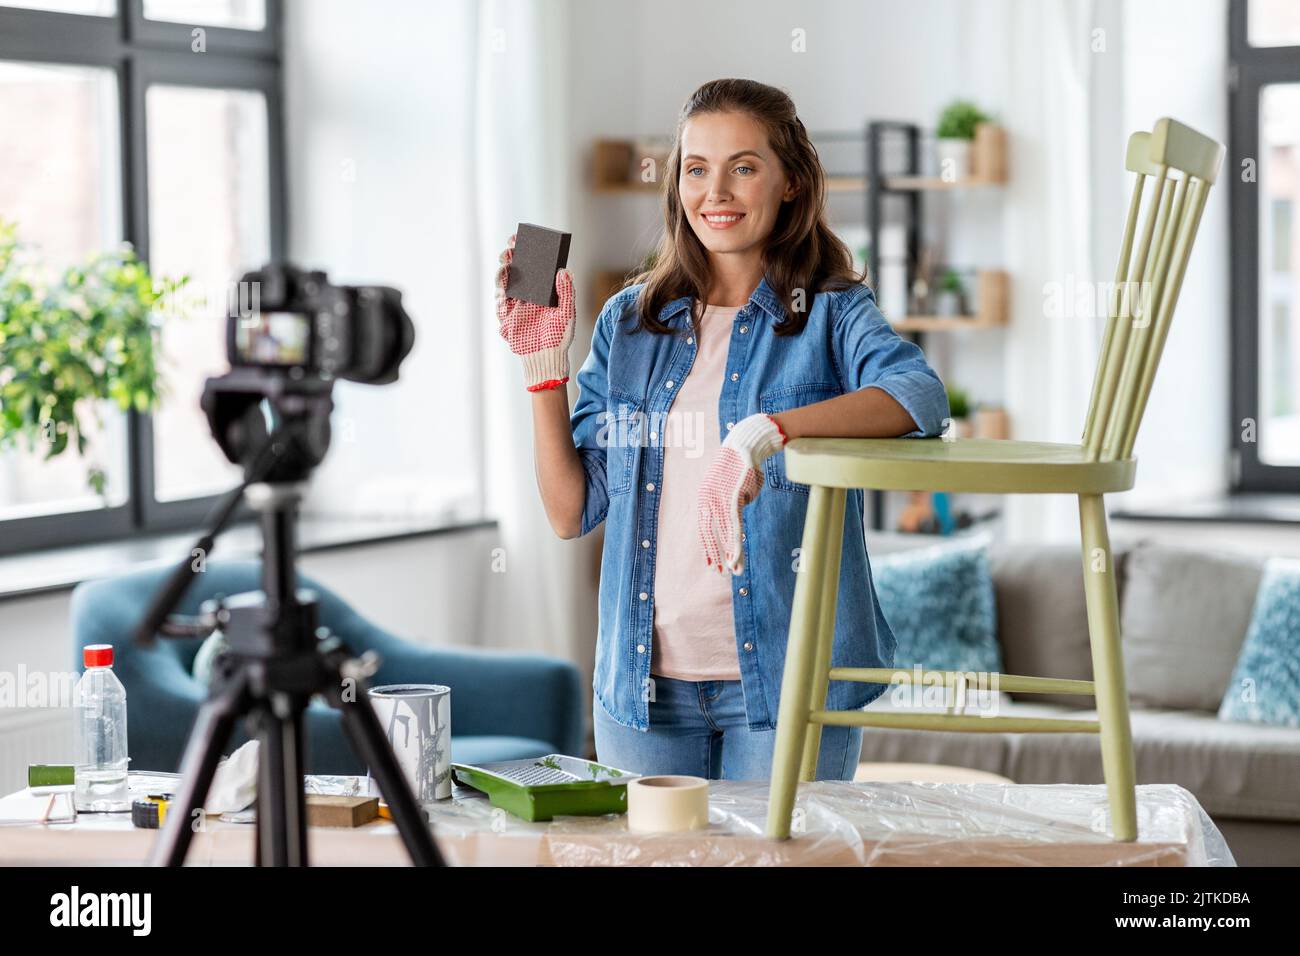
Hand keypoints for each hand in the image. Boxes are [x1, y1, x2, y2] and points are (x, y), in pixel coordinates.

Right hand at [494, 233, 574, 390]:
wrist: (545, 360)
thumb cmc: (559, 338)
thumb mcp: (567, 313)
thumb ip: (565, 292)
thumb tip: (563, 270)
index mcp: (542, 291)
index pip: (535, 266)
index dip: (529, 252)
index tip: (525, 238)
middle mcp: (528, 295)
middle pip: (517, 270)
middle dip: (512, 256)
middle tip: (511, 245)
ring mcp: (515, 304)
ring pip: (505, 281)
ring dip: (503, 270)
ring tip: (506, 262)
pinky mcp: (506, 316)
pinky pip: (499, 300)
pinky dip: (499, 290)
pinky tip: (503, 284)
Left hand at [697, 413, 786, 574]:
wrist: (745, 446)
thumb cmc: (740, 467)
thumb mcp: (732, 488)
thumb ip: (732, 505)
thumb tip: (735, 518)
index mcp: (705, 499)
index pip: (705, 529)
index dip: (709, 548)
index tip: (712, 565)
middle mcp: (708, 501)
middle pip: (710, 534)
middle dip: (716, 556)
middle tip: (720, 573)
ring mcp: (719, 500)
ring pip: (724, 533)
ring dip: (730, 553)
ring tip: (734, 570)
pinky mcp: (732, 498)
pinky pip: (734, 525)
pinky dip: (735, 541)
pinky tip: (737, 553)